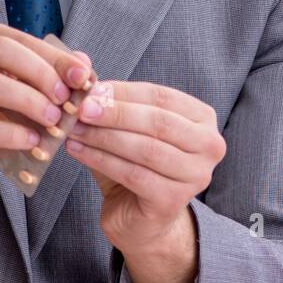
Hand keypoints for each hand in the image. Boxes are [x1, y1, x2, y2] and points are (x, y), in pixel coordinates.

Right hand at [0, 21, 92, 183]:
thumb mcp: (24, 80)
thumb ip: (52, 68)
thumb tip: (84, 65)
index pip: (19, 38)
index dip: (53, 57)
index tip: (82, 77)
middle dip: (39, 73)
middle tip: (64, 98)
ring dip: (27, 101)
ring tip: (53, 119)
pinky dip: (11, 133)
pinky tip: (32, 140)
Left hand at [67, 81, 225, 252]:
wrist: (142, 220)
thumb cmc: (135, 165)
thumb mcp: (127, 127)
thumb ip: (110, 97)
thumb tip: (80, 62)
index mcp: (203, 119)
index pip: (162, 97)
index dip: (124, 92)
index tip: (89, 89)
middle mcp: (210, 145)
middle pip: (158, 122)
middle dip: (114, 113)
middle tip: (80, 108)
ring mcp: (196, 175)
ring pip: (145, 149)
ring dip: (104, 137)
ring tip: (73, 129)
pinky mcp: (174, 200)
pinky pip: (133, 174)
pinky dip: (101, 160)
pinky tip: (77, 150)